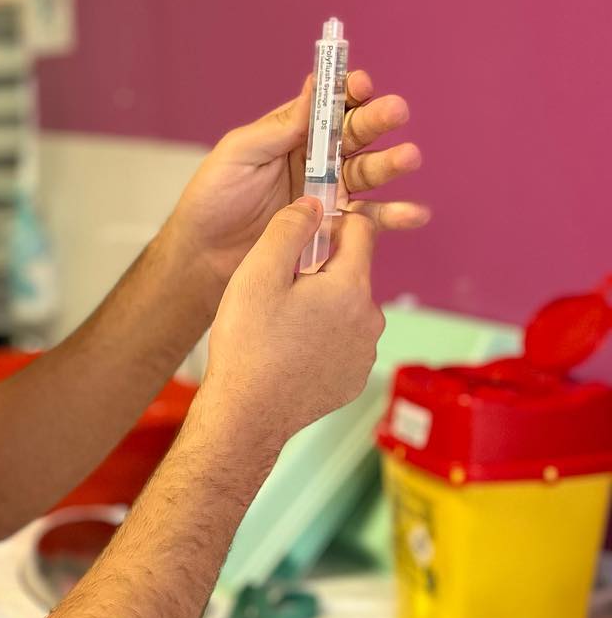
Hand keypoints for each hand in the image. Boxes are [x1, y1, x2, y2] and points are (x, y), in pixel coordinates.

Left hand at [167, 70, 429, 286]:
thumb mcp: (238, 154)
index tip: (362, 84)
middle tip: (396, 111)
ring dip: (391, 164)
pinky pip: (370, 221)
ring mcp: (329, 195)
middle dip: (378, 120)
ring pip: (368, 173)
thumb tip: (313, 89)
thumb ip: (277, 127)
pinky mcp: (334, 230)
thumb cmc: (213, 200)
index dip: (347, 92)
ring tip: (408, 158)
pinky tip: (415, 213)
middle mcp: (316, 161)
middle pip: (356, 135)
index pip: (327, 107)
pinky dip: (394, 216)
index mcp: (292, 135)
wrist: (204, 257)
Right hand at [199, 199, 385, 452]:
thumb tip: (313, 203)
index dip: (328, 225)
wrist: (247, 414)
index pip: (360, 230)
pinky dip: (322, 340)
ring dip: (321, 307)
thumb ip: (289, 229)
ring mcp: (364, 352)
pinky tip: (289, 351)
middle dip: (320, 271)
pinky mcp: (353, 378)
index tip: (301, 237)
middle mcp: (370, 319)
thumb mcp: (258, 274)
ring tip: (280, 325)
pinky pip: (343, 342)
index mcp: (350, 287)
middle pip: (351, 272)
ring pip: (347, 309)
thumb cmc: (249, 346)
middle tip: (278, 290)